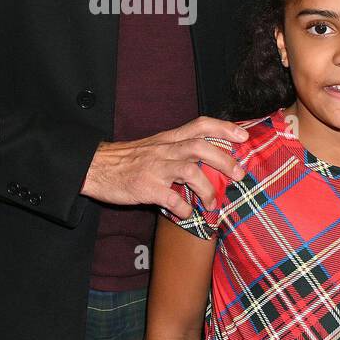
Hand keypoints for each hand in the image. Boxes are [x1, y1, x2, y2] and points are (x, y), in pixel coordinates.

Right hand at [81, 115, 248, 217]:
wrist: (95, 167)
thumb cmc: (128, 159)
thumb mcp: (156, 146)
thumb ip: (179, 149)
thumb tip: (211, 158)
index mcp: (168, 138)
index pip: (200, 124)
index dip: (224, 128)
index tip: (243, 136)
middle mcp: (164, 150)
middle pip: (200, 147)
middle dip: (225, 160)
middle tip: (239, 174)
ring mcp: (155, 169)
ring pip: (190, 172)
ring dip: (208, 188)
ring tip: (212, 202)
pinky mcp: (146, 188)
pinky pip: (171, 199)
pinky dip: (183, 209)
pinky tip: (186, 214)